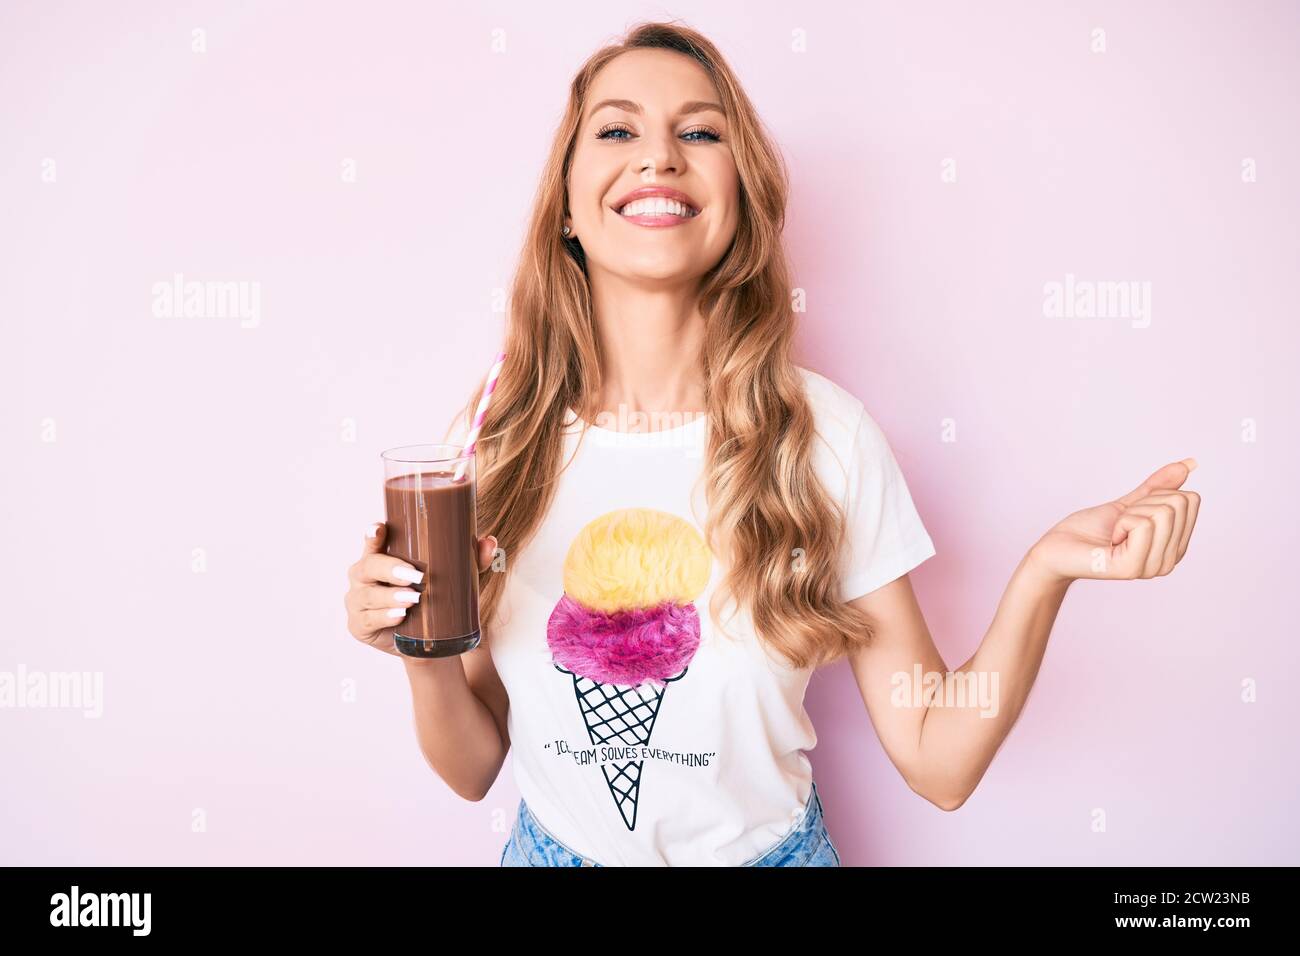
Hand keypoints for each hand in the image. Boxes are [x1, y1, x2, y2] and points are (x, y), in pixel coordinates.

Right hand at [344, 522, 498, 656]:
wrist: (429, 641)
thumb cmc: (434, 599)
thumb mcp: (454, 578)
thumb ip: (471, 560)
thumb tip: (489, 542)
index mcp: (381, 557)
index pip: (372, 541)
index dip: (373, 535)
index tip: (380, 528)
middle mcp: (364, 576)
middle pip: (368, 567)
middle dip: (390, 570)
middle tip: (416, 576)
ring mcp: (358, 601)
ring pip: (368, 595)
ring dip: (390, 597)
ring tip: (413, 598)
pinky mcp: (359, 626)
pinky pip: (368, 620)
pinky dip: (384, 617)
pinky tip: (399, 617)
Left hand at [1029, 458, 1201, 582]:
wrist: (1057, 546)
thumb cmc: (1089, 529)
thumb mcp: (1130, 503)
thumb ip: (1158, 487)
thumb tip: (1189, 464)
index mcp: (1175, 547)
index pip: (1190, 499)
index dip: (1154, 497)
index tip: (1131, 514)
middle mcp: (1170, 561)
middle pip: (1178, 504)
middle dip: (1142, 504)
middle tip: (1120, 525)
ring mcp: (1152, 567)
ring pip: (1161, 513)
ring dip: (1129, 514)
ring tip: (1114, 533)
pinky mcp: (1132, 568)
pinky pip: (1141, 524)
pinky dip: (1120, 522)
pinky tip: (1109, 541)